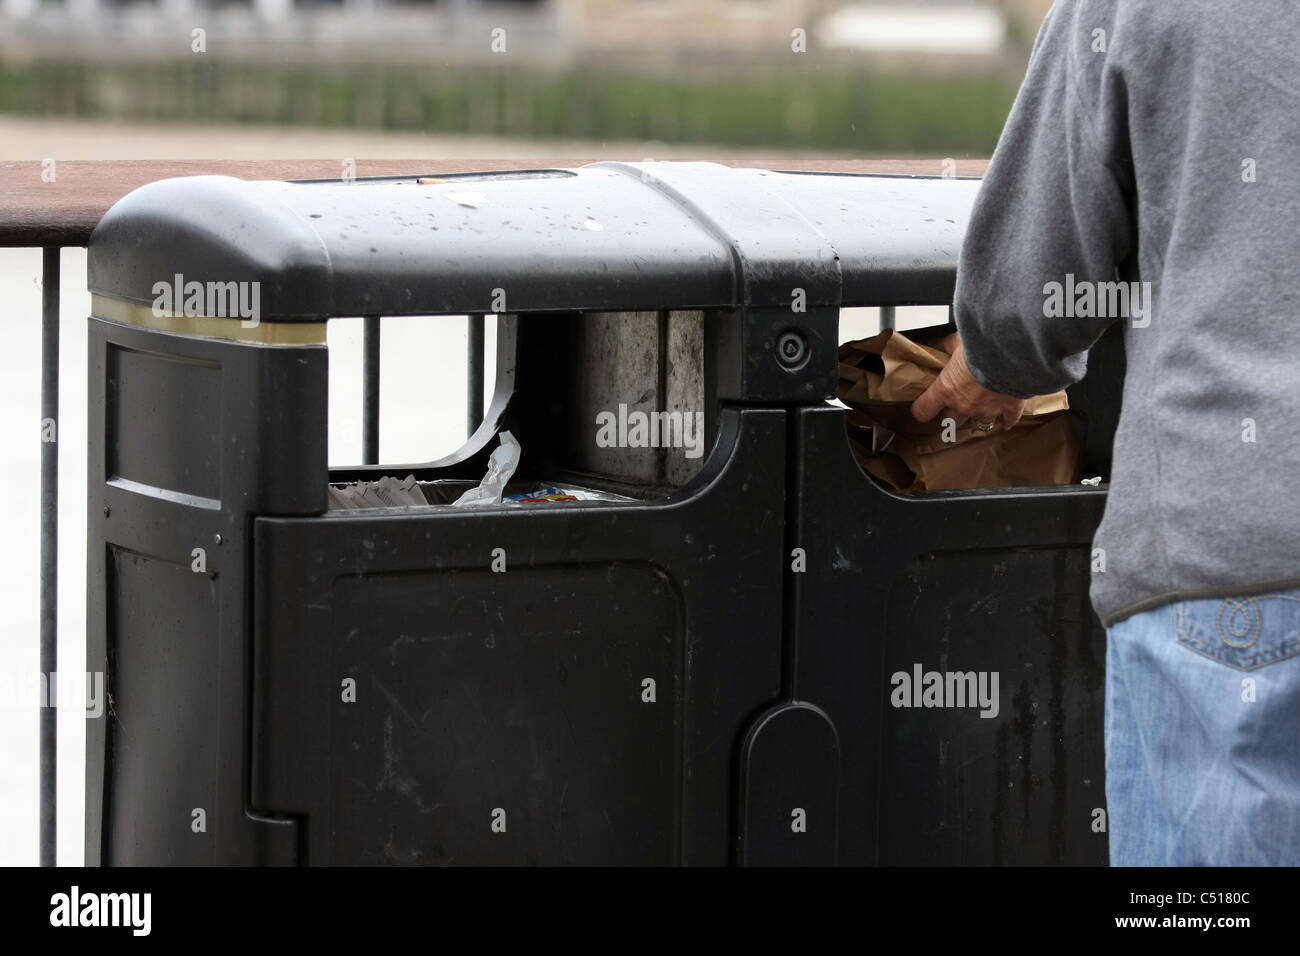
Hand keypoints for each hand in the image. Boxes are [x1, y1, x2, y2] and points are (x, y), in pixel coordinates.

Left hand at [911, 334, 1025, 429]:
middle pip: (950, 421)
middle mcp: (964, 404)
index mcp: (946, 389)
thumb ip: (945, 345)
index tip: (923, 406)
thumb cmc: (981, 346)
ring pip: (978, 424)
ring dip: (978, 416)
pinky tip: (1007, 420)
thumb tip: (936, 342)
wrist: (1012, 350)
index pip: (924, 410)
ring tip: (980, 408)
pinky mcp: (1009, 408)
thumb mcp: (957, 341)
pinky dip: (1008, 419)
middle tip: (955, 403)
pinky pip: (1008, 420)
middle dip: (951, 413)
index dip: (922, 409)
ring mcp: (986, 410)